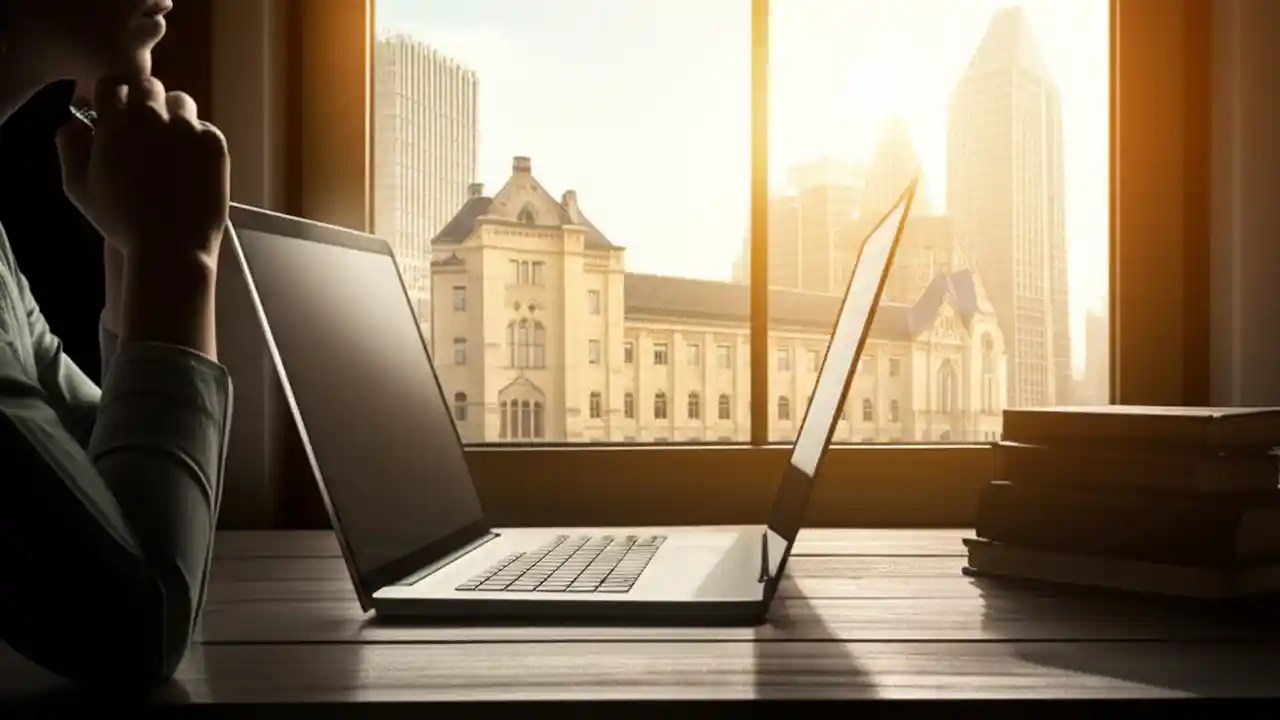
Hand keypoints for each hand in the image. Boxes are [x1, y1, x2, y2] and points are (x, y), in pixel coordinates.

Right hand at [56, 76, 230, 357]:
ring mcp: (187, 128)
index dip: (113, 96)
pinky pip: (205, 127)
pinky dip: (198, 139)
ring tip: (170, 145)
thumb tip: (73, 120)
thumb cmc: (122, 222)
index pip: (111, 82)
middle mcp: (151, 117)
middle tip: (145, 129)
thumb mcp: (79, 187)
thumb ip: (70, 145)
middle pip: (148, 86)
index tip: (117, 111)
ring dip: (173, 116)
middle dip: (144, 102)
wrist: (171, 247)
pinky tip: (191, 163)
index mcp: (115, 122)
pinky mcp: (215, 143)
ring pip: (180, 102)